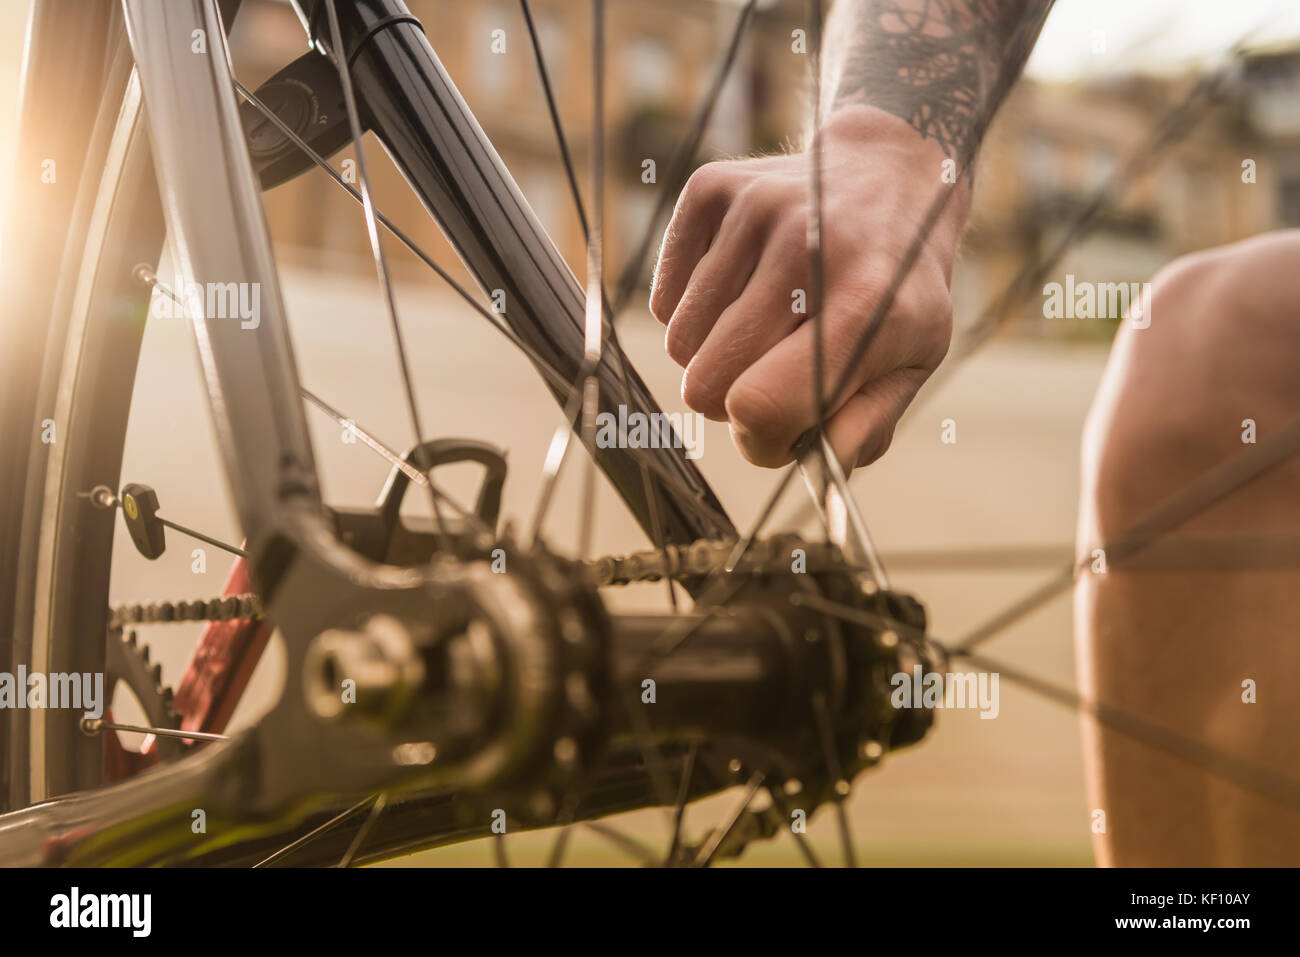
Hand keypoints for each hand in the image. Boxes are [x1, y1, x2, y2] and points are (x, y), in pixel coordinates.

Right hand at [650, 104, 969, 470]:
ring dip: (714, 354)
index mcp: (864, 303)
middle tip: (774, 373)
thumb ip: (864, 427)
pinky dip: (693, 313)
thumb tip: (807, 467)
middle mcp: (805, 246)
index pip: (761, 404)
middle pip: (706, 383)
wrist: (890, 175)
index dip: (760, 440)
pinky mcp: (710, 190)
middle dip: (733, 401)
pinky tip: (742, 288)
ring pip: (679, 344)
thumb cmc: (897, 289)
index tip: (779, 432)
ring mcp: (754, 210)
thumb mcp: (912, 361)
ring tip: (764, 325)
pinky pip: (664, 301)